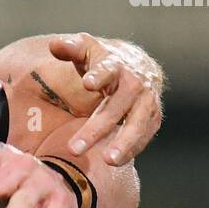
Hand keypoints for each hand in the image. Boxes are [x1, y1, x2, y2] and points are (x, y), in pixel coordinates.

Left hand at [48, 35, 162, 165]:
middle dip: (97, 127)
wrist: (139, 66)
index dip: (99, 75)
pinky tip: (116, 162)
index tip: (88, 83)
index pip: (108, 69)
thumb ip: (70, 48)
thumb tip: (55, 45)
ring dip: (124, 143)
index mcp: (116, 64)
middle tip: (75, 147)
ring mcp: (147, 102)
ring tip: (107, 160)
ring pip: (137, 124)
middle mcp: (135, 83)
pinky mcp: (153, 118)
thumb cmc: (103, 60)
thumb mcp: (86, 49)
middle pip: (117, 106)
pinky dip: (132, 149)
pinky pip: (144, 136)